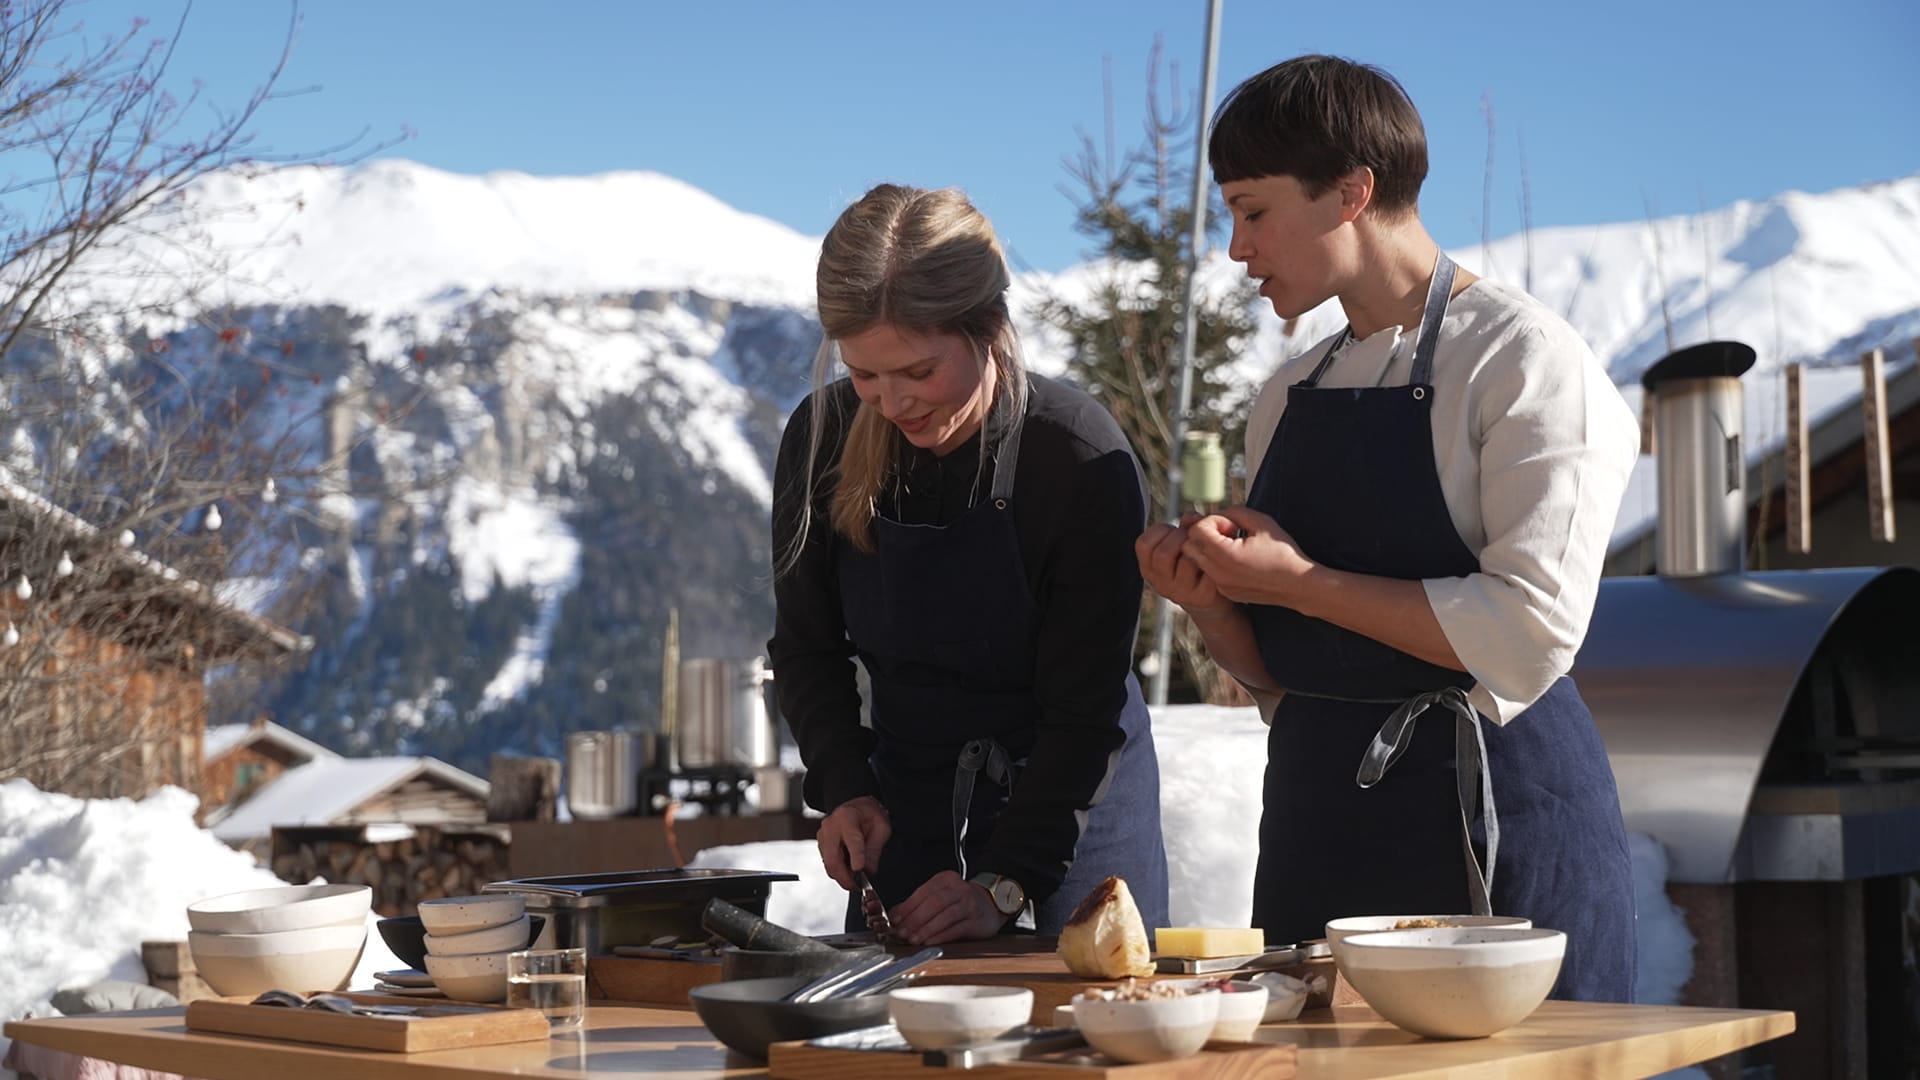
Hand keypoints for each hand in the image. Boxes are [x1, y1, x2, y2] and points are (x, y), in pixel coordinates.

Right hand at [816, 796, 890, 890]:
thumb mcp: (881, 828)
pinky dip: (838, 871)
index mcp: (847, 816)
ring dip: (841, 876)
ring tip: (856, 881)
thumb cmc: (869, 815)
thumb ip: (875, 849)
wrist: (857, 808)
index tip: (860, 868)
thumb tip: (869, 870)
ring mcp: (823, 835)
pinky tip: (848, 870)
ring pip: (828, 864)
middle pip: (833, 857)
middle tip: (857, 886)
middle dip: (845, 876)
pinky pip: (827, 862)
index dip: (856, 855)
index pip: (851, 839)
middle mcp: (830, 825)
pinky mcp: (821, 844)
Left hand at [889, 870, 1006, 944]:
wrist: (991, 905)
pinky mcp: (977, 921)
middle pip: (934, 903)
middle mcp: (959, 889)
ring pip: (945, 915)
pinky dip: (941, 936)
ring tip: (914, 939)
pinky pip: (957, 928)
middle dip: (915, 920)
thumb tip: (895, 917)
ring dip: (926, 929)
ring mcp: (970, 904)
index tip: (895, 920)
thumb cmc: (960, 902)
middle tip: (902, 933)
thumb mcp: (940, 896)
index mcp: (946, 880)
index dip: (907, 907)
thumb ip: (918, 904)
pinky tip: (930, 942)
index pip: (923, 892)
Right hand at [1136, 519, 1230, 615]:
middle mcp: (1161, 584)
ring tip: (1205, 547)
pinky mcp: (1202, 598)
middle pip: (1163, 553)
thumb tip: (1190, 517)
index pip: (1143, 544)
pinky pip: (1207, 570)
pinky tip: (1216, 561)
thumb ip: (1184, 528)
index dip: (1160, 530)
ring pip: (1187, 561)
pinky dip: (1215, 560)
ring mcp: (1181, 593)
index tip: (1172, 531)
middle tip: (1192, 537)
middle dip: (1181, 537)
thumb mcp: (1180, 548)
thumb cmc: (1194, 567)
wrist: (1211, 602)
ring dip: (1199, 548)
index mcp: (1149, 570)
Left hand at [1181, 506, 1317, 608]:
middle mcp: (1217, 573)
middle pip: (1189, 545)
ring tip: (1232, 546)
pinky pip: (1209, 572)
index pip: (1196, 529)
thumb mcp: (1261, 522)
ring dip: (1209, 548)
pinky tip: (1238, 561)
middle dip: (1205, 534)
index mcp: (1225, 555)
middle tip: (1229, 534)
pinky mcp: (1225, 592)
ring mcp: (1220, 585)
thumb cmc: (1283, 552)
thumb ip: (1234, 512)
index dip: (1213, 521)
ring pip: (1196, 560)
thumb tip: (1218, 515)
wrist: (1299, 585)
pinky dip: (1216, 562)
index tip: (1232, 526)